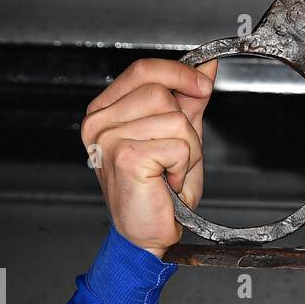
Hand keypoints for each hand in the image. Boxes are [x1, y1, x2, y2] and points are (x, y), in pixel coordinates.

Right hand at [80, 56, 218, 257]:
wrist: (147, 236)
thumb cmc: (157, 193)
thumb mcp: (177, 137)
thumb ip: (188, 101)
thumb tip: (205, 67)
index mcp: (106, 111)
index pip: (142, 70)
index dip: (177, 72)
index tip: (202, 84)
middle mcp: (100, 122)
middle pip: (161, 92)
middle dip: (185, 126)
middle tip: (176, 157)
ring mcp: (108, 138)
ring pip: (175, 118)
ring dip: (187, 150)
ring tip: (170, 172)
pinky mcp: (126, 156)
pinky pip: (177, 144)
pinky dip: (183, 166)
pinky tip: (166, 182)